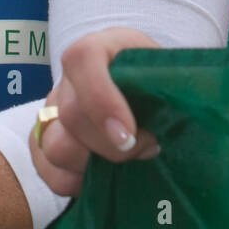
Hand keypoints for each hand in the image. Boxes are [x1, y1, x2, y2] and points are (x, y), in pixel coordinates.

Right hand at [30, 27, 161, 196]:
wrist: (147, 92)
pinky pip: (45, 166)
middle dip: (110, 146)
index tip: (130, 134)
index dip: (101, 99)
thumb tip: (184, 123)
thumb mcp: (172, 74)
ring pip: (54, 145)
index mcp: (101, 48)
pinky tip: (98, 177)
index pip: (83, 59)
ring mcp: (54, 108)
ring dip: (91, 165)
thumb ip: (177, 88)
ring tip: (123, 166)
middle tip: (147, 148)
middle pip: (71, 114)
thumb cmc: (161, 82)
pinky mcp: (45, 137)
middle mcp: (70, 77)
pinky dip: (71, 180)